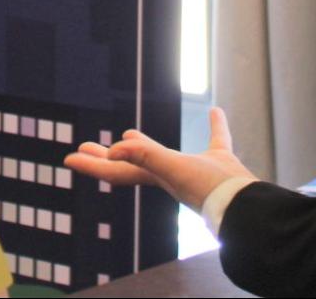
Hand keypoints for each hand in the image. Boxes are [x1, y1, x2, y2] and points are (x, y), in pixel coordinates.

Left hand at [65, 107, 255, 210]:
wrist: (246, 204)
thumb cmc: (209, 189)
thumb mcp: (173, 169)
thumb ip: (145, 157)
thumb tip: (114, 148)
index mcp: (155, 177)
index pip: (115, 169)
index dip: (92, 163)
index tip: (69, 157)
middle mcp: (169, 175)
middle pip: (129, 164)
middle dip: (106, 156)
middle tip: (86, 146)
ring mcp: (194, 170)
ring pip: (161, 155)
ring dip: (143, 146)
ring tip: (129, 133)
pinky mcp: (221, 163)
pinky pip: (216, 138)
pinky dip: (215, 125)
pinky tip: (215, 111)